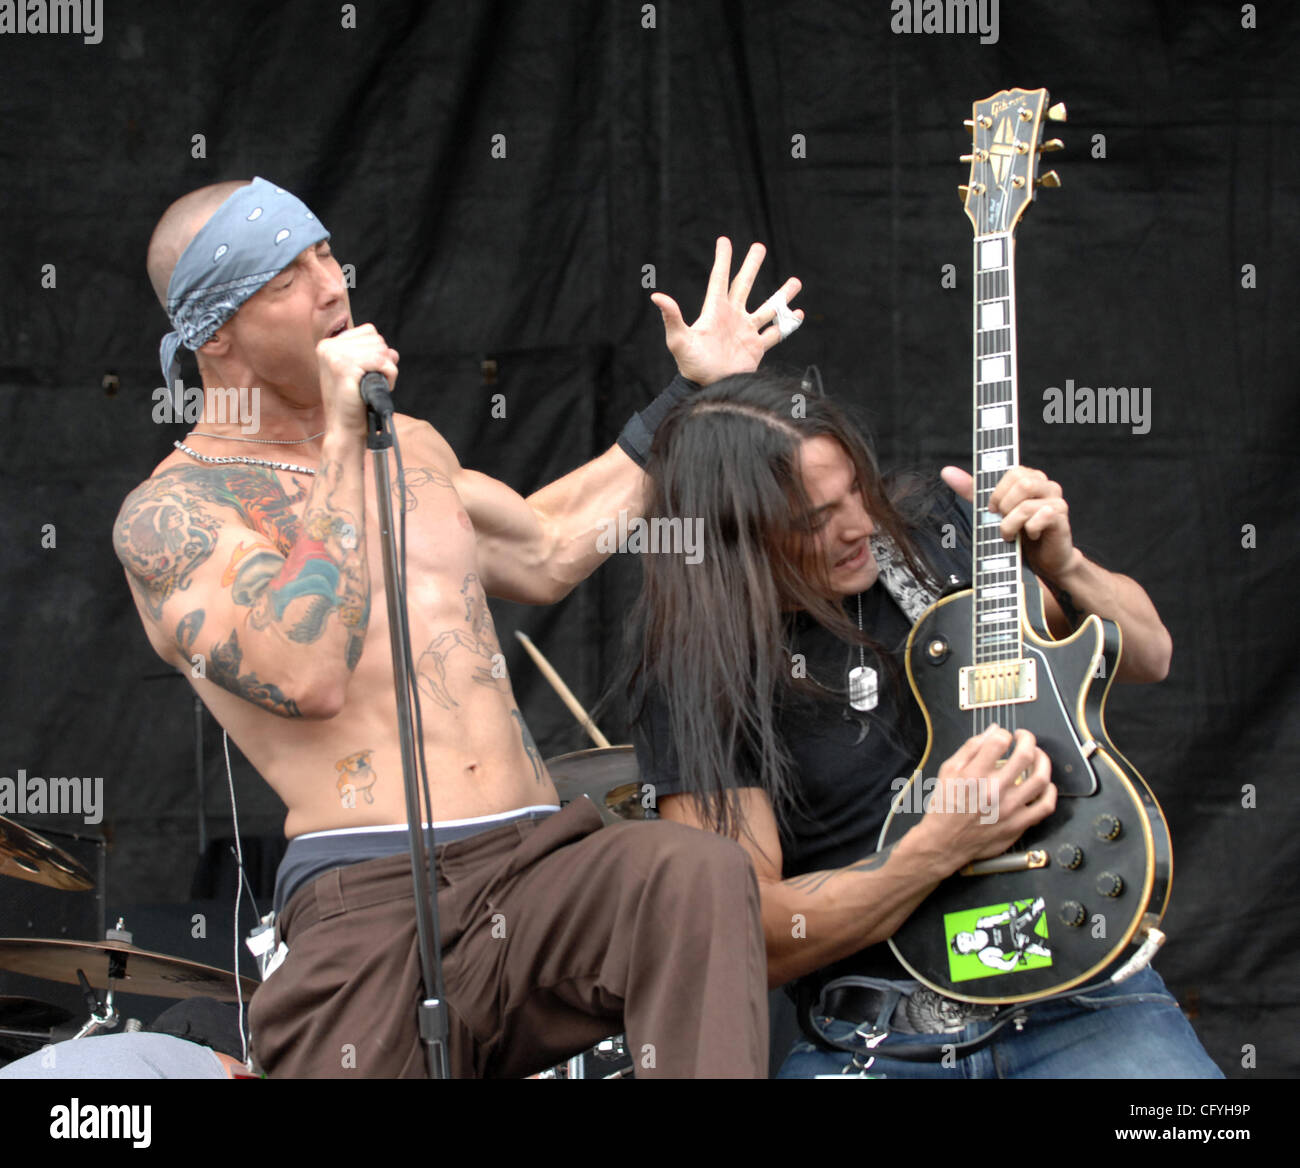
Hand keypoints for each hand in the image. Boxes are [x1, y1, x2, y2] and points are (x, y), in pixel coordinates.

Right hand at [316, 324, 398, 431]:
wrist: (344, 428)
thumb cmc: (354, 403)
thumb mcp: (363, 373)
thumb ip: (376, 357)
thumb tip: (392, 352)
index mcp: (328, 345)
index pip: (368, 331)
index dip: (378, 352)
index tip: (371, 372)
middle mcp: (328, 347)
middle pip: (376, 339)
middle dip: (384, 361)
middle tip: (374, 382)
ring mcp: (334, 356)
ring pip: (380, 349)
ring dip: (387, 369)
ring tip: (375, 386)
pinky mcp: (344, 368)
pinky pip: (380, 361)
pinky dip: (389, 375)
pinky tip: (381, 387)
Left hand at [650, 237, 802, 386]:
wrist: (708, 388)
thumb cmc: (691, 365)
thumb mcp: (679, 340)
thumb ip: (672, 318)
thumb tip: (657, 296)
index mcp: (715, 311)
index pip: (719, 279)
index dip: (723, 260)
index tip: (725, 241)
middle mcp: (732, 317)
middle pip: (744, 286)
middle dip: (751, 266)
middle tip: (760, 247)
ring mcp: (746, 331)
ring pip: (767, 308)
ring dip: (782, 295)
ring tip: (796, 282)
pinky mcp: (756, 347)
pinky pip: (775, 333)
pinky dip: (788, 324)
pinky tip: (799, 314)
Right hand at [922, 725, 1056, 866]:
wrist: (944, 842)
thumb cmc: (945, 806)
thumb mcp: (948, 770)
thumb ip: (970, 748)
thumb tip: (993, 731)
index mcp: (974, 775)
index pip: (1000, 742)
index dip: (1004, 734)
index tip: (1004, 736)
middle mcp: (994, 790)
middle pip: (1025, 756)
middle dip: (1028, 740)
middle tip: (1024, 739)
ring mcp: (1009, 809)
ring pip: (1040, 779)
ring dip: (1043, 761)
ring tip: (1037, 757)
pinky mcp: (1017, 824)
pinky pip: (1045, 807)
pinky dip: (1050, 792)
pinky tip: (1045, 785)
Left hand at [941, 464, 1079, 581]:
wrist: (1044, 560)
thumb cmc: (1019, 533)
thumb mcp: (992, 511)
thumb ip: (973, 491)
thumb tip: (947, 471)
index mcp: (1030, 478)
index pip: (1012, 472)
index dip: (997, 492)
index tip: (992, 509)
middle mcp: (1046, 485)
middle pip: (1022, 482)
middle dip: (1003, 506)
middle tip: (1000, 522)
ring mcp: (1056, 500)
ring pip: (1027, 502)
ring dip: (1011, 522)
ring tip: (1010, 535)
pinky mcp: (1061, 517)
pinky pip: (1041, 516)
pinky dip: (1028, 529)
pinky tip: (1029, 536)